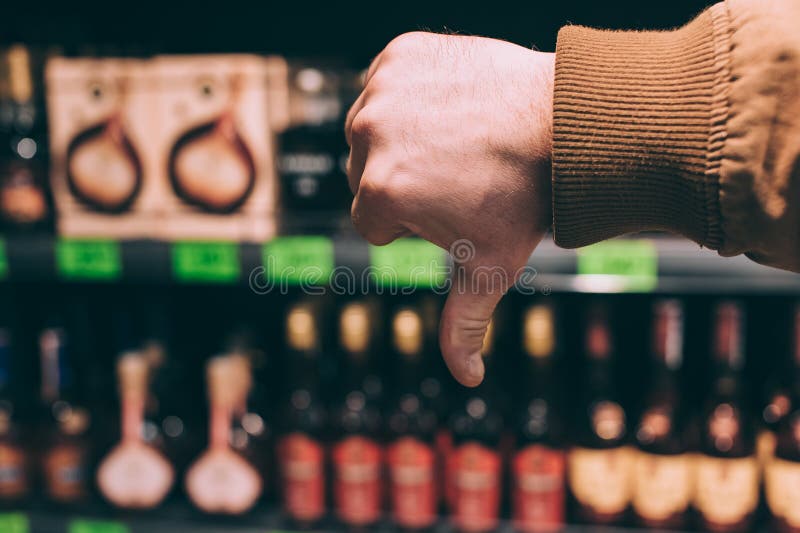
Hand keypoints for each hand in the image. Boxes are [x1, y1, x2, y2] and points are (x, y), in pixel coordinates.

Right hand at [345, 32, 553, 386]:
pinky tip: (453, 107)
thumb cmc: (527, 199)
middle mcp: (368, 137)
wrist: (567, 122)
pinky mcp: (400, 53)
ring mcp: (383, 90)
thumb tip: (467, 379)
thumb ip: (464, 327)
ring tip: (459, 139)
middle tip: (463, 172)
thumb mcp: (489, 269)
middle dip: (407, 179)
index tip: (457, 203)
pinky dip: (413, 94)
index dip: (417, 220)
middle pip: (369, 173)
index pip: (375, 221)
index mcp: (379, 196)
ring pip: (376, 129)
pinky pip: (390, 84)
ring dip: (406, 137)